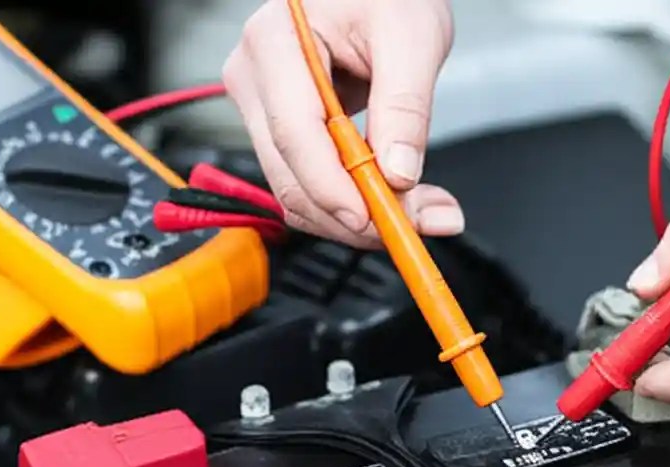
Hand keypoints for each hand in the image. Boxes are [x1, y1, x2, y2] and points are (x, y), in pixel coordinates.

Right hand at [222, 0, 462, 248]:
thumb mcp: (412, 36)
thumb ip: (405, 106)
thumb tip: (398, 174)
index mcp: (275, 41)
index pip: (294, 131)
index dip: (332, 184)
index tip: (374, 215)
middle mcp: (254, 76)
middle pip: (288, 172)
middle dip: (350, 212)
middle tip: (414, 227)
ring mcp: (261, 106)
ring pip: (293, 190)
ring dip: (351, 216)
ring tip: (415, 214)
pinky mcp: (278, 129)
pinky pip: (303, 182)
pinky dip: (345, 203)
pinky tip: (389, 201)